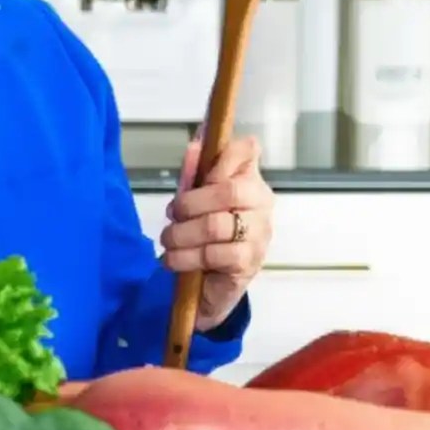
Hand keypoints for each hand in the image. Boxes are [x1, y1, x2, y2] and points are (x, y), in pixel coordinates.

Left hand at [159, 133, 274, 331]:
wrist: (208, 285)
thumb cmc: (202, 234)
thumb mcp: (193, 200)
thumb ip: (193, 174)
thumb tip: (195, 144)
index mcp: (249, 180)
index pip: (248, 151)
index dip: (222, 154)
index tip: (199, 169)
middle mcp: (261, 204)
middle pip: (228, 190)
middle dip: (190, 203)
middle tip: (173, 215)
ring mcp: (259, 234)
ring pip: (216, 225)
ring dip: (181, 234)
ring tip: (168, 241)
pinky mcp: (249, 262)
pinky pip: (214, 254)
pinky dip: (185, 257)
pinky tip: (173, 260)